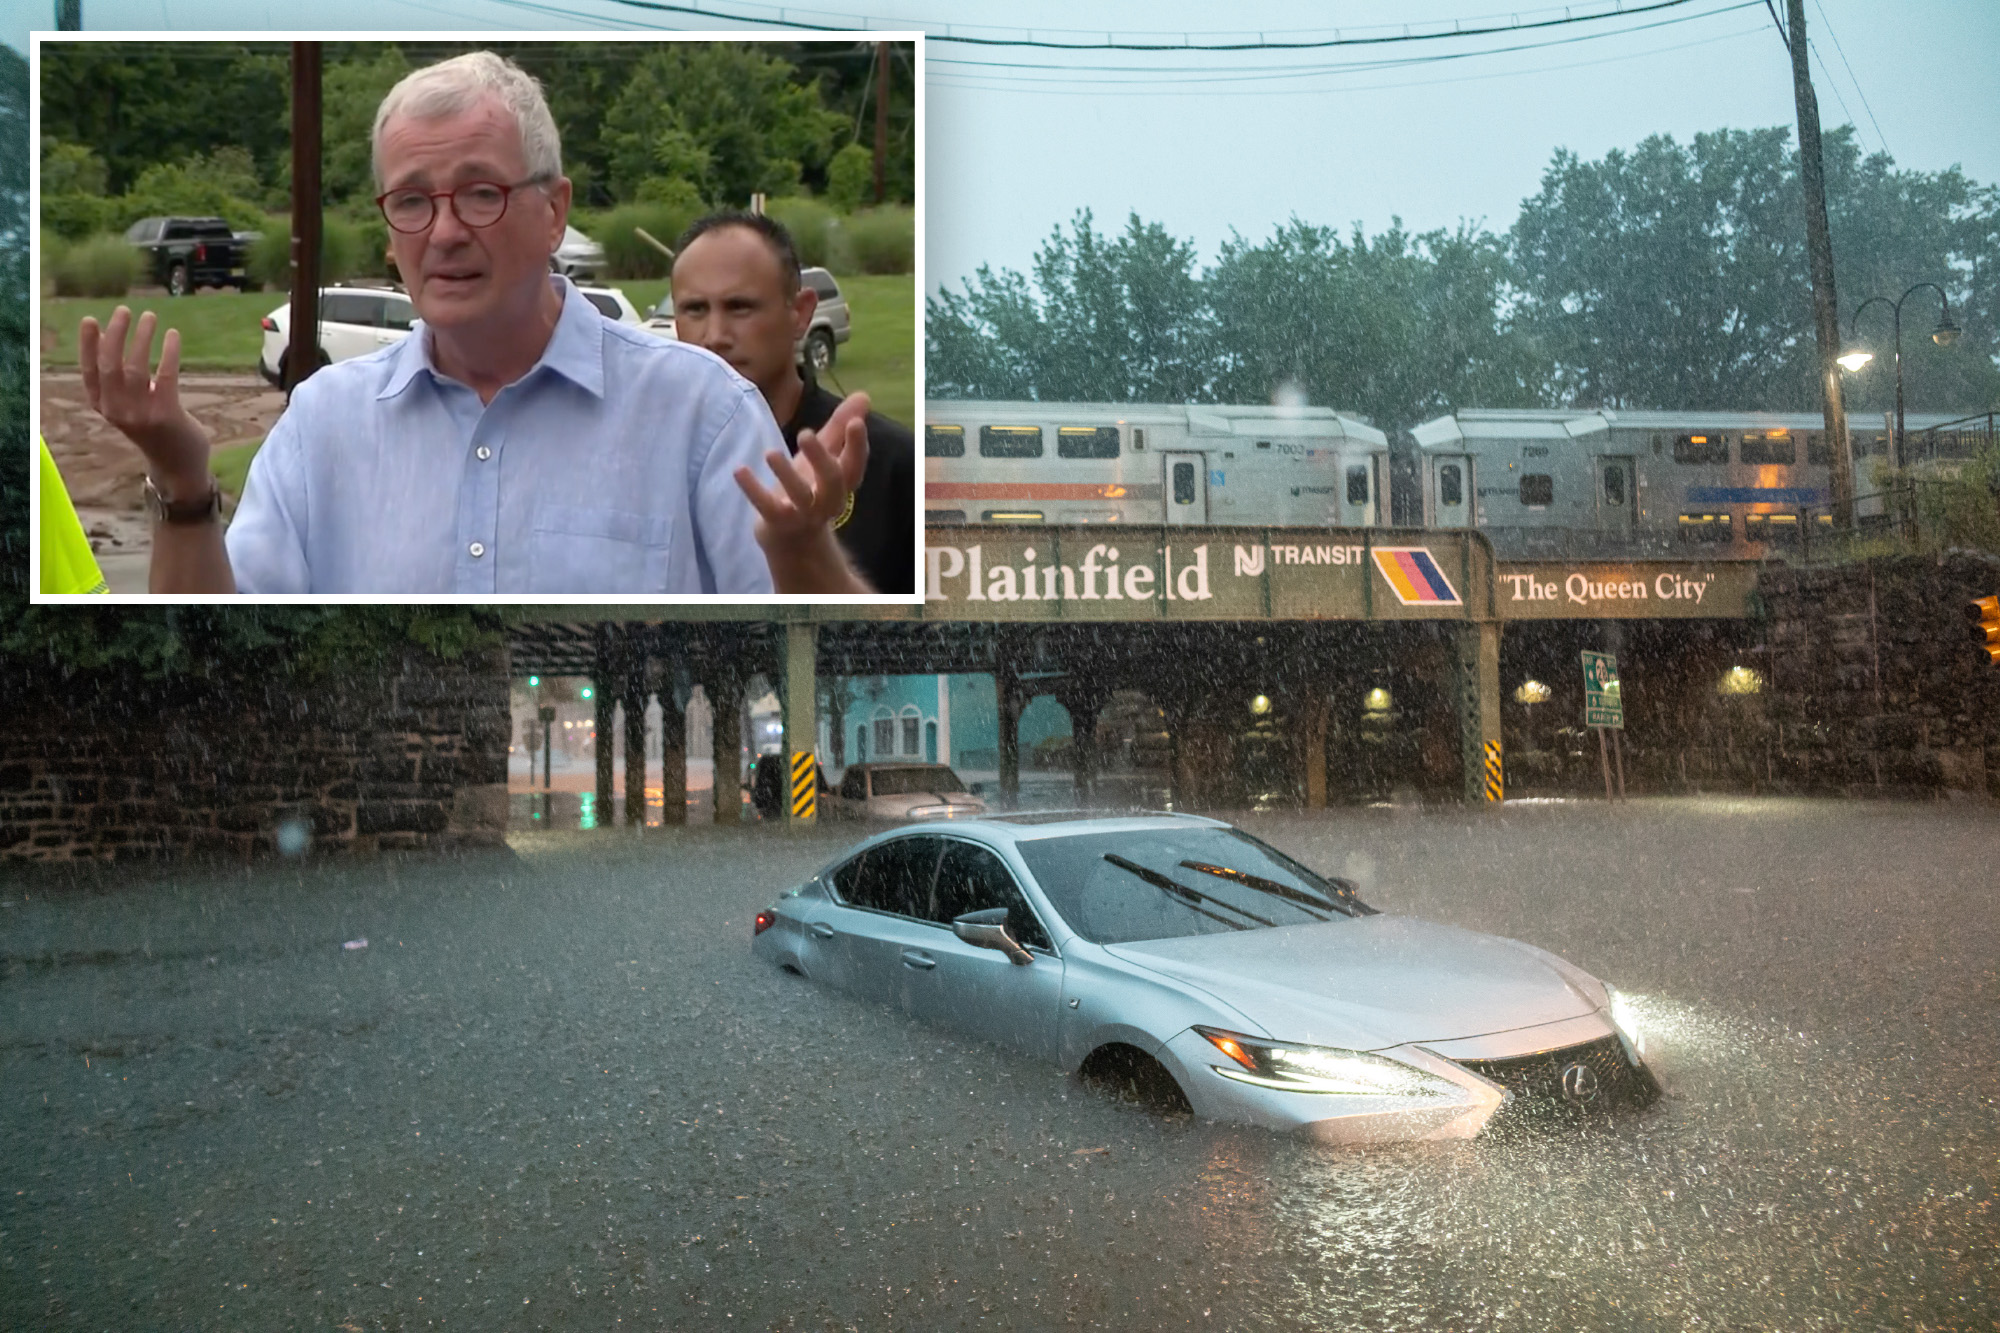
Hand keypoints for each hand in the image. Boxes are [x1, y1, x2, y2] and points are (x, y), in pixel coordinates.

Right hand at [78, 306, 211, 494]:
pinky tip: (172, 334)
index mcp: (102, 406)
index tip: (91, 319)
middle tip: (124, 310)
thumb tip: (116, 338)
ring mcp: (141, 413)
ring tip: (151, 316)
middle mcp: (116, 410)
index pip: (89, 370)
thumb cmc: (153, 429)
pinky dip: (169, 351)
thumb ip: (119, 381)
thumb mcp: (127, 407)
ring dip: (142, 337)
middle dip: (115, 333)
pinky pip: (167, 375)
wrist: (177, 466)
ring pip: (136, 367)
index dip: (87, 344)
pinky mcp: (166, 414)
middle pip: (110, 364)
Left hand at [735, 391, 874, 593]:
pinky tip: (739, 470)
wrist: (793, 538)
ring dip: (786, 474)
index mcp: (842, 483)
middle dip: (821, 457)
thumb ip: (840, 427)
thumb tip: (864, 395)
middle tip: (805, 434)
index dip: (858, 445)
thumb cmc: (811, 488)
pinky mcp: (778, 521)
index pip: (855, 464)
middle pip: (832, 481)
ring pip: (800, 495)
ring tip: (770, 453)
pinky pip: (766, 507)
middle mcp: (828, 499)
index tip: (856, 422)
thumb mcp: (825, 457)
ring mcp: (803, 513)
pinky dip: (753, 490)